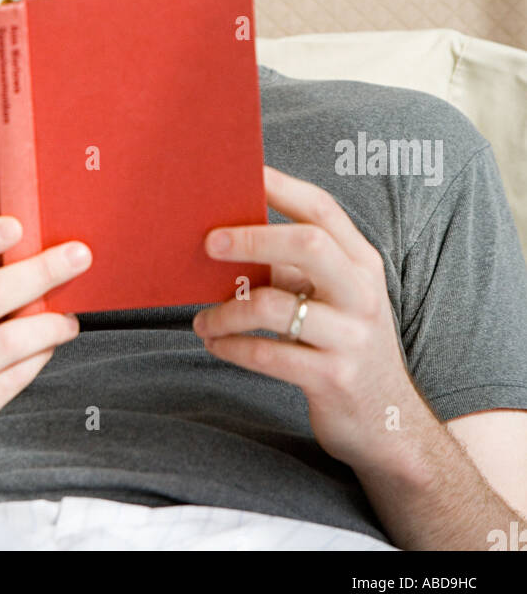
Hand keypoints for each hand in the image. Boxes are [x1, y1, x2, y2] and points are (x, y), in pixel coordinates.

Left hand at [192, 165, 419, 470]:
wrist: (389, 422)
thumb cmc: (345, 345)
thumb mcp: (334, 299)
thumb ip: (294, 267)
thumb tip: (227, 235)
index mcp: (362, 262)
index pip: (322, 209)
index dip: (279, 186)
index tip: (239, 171)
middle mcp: (362, 293)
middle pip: (308, 243)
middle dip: (251, 237)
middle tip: (208, 243)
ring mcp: (352, 336)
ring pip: (274, 306)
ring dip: (226, 312)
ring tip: (203, 319)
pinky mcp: (334, 378)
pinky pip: (268, 354)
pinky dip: (232, 346)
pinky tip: (215, 343)